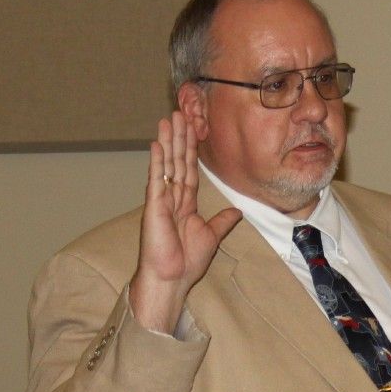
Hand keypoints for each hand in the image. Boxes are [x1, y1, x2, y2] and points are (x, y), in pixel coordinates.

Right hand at [129, 112, 241, 332]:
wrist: (171, 279)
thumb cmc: (186, 262)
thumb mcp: (211, 237)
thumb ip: (222, 222)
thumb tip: (237, 211)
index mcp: (185, 204)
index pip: (190, 170)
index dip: (192, 150)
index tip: (194, 129)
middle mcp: (172, 198)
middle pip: (177, 161)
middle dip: (180, 137)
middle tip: (180, 112)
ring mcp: (161, 200)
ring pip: (166, 165)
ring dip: (168, 142)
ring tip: (168, 118)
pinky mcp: (153, 207)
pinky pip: (156, 180)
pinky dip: (157, 162)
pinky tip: (157, 143)